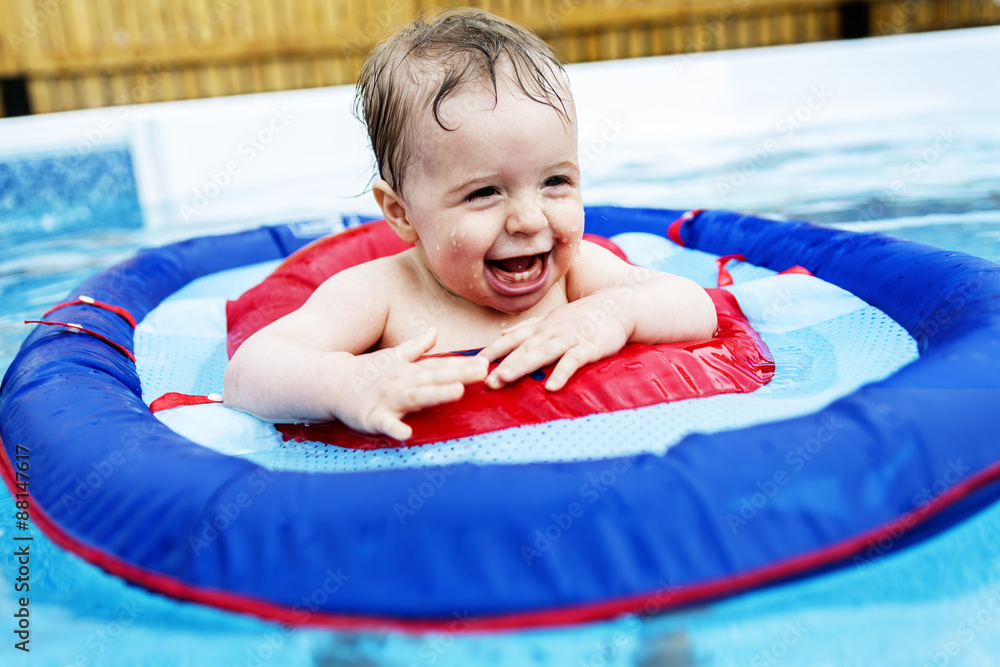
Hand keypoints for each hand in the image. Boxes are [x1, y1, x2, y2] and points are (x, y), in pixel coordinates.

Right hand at [338, 328, 487, 439]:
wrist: (330, 383)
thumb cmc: (366, 372)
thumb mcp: (392, 357)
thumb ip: (416, 347)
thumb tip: (434, 332)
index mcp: (408, 370)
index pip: (439, 366)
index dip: (462, 365)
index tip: (486, 362)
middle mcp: (402, 382)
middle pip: (433, 377)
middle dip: (458, 375)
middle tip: (482, 372)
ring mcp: (388, 399)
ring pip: (415, 396)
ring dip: (436, 394)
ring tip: (457, 393)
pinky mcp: (372, 417)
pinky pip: (385, 425)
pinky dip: (395, 429)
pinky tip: (407, 435)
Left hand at [477, 298, 629, 391]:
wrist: (620, 305)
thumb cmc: (585, 316)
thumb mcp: (553, 318)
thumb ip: (528, 328)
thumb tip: (501, 335)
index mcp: (542, 327)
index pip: (512, 339)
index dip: (493, 351)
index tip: (473, 363)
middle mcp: (552, 331)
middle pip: (523, 348)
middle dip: (503, 363)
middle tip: (484, 379)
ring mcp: (570, 337)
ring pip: (542, 352)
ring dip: (522, 365)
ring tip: (505, 379)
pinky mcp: (590, 346)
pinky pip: (573, 360)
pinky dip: (562, 373)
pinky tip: (551, 387)